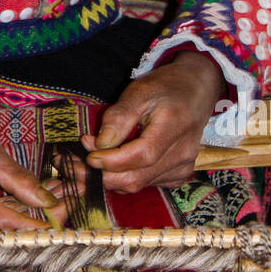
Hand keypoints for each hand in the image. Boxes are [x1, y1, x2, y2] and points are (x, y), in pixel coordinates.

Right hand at [0, 88, 66, 230]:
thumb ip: (20, 181)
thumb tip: (48, 202)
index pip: (2, 223)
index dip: (33, 228)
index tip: (61, 224)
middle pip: (3, 230)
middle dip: (38, 219)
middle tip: (68, 201)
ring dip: (27, 215)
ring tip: (56, 194)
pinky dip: (10, 213)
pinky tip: (32, 200)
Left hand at [79, 49, 225, 191]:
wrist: (196, 91)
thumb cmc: (166, 87)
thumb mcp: (140, 90)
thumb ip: (120, 116)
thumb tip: (99, 144)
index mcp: (175, 127)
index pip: (141, 156)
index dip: (111, 160)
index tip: (88, 154)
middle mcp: (182, 154)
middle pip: (137, 178)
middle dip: (101, 175)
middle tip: (75, 163)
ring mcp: (182, 167)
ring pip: (138, 185)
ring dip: (109, 179)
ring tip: (86, 163)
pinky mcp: (178, 174)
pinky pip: (146, 184)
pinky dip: (124, 178)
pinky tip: (110, 165)